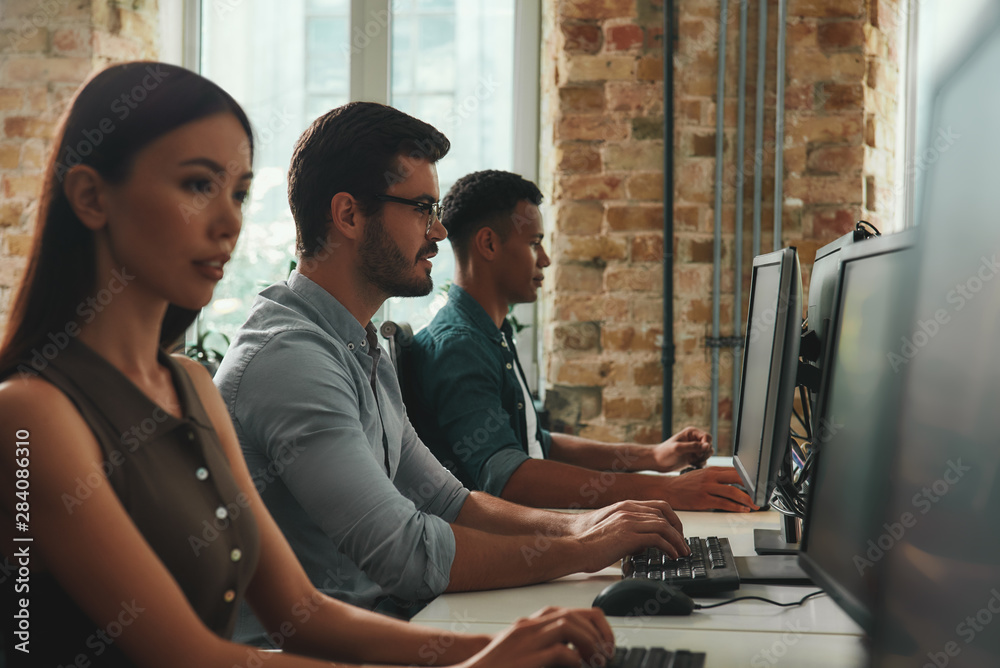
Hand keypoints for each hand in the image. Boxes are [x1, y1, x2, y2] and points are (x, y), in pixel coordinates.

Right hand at [461, 607, 613, 667]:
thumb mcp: (525, 653)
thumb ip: (547, 648)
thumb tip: (579, 657)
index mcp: (531, 625)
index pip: (571, 611)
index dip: (594, 625)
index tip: (605, 643)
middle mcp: (528, 627)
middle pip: (572, 614)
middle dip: (597, 632)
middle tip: (607, 653)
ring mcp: (525, 641)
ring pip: (567, 625)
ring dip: (589, 642)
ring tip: (597, 660)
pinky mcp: (525, 659)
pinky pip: (558, 651)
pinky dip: (574, 659)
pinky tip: (577, 667)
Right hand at [568, 500, 689, 569]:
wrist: (576, 548)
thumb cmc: (590, 543)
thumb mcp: (614, 533)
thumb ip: (630, 534)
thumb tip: (644, 546)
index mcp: (625, 508)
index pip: (658, 507)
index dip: (672, 519)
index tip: (677, 533)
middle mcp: (629, 511)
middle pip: (665, 515)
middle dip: (678, 530)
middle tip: (683, 545)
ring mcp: (629, 522)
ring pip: (664, 526)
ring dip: (677, 540)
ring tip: (682, 552)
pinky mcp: (629, 536)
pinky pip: (658, 539)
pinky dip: (669, 547)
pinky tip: (672, 556)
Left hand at [651, 426, 712, 471]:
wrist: (657, 462)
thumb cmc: (665, 453)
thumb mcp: (678, 449)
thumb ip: (693, 447)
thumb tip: (707, 446)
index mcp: (691, 432)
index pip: (707, 437)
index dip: (706, 446)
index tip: (698, 453)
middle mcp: (694, 439)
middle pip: (709, 445)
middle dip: (705, 453)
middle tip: (696, 458)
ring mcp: (694, 448)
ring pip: (708, 453)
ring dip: (703, 459)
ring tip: (693, 462)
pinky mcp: (693, 457)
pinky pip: (704, 460)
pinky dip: (700, 463)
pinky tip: (691, 465)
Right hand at [660, 466, 759, 511]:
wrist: (668, 489)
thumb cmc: (685, 484)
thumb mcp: (701, 474)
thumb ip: (717, 476)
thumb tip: (735, 481)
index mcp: (712, 470)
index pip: (735, 471)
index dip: (749, 477)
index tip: (759, 484)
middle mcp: (710, 477)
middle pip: (737, 478)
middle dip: (752, 487)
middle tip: (761, 494)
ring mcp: (707, 488)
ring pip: (732, 492)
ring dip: (747, 499)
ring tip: (754, 504)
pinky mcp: (703, 500)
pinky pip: (723, 503)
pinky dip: (735, 507)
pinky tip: (742, 509)